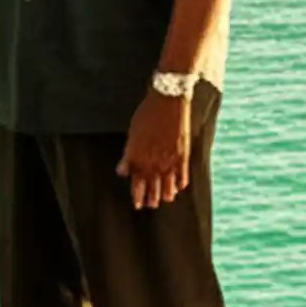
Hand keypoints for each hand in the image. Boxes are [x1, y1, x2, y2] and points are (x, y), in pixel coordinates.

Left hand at [116, 91, 191, 209]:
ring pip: (168, 185)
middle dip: (152, 198)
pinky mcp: (183, 155)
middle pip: (153, 187)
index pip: (137, 184)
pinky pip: (182, 175)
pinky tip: (181, 187)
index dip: (137, 196)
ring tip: (167, 199)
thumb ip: (128, 156)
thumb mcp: (132, 135)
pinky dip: (181, 182)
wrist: (168, 101)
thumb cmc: (146, 115)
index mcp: (138, 159)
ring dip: (167, 193)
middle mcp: (153, 164)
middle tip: (151, 205)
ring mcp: (169, 161)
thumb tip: (122, 172)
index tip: (138, 205)